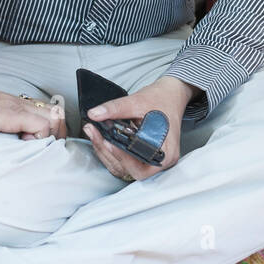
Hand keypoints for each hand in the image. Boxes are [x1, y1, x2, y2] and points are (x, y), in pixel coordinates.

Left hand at [81, 74, 195, 181]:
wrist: (170, 94)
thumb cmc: (162, 100)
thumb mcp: (138, 101)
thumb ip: (115, 108)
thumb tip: (95, 114)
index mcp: (166, 152)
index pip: (141, 168)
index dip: (122, 158)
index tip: (108, 142)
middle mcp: (160, 160)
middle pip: (129, 169)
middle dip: (108, 153)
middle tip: (94, 134)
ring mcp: (151, 160)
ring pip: (124, 168)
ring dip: (107, 153)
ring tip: (95, 135)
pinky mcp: (142, 156)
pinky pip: (125, 162)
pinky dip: (112, 153)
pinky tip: (103, 139)